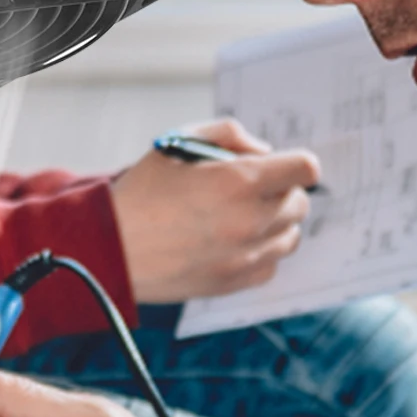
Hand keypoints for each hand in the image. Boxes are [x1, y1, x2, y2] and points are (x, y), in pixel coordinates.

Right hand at [110, 118, 319, 303]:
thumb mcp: (176, 143)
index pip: (306, 168)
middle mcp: (249, 220)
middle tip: (247, 190)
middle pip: (300, 202)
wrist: (110, 249)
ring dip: (274, 223)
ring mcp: (245, 256)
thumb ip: (227, 134)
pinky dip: (260, 252)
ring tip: (238, 217)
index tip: (281, 166)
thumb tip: (263, 152)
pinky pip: (272, 264)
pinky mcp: (236, 282)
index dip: (296, 163)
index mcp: (238, 181)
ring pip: (291, 236)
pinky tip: (231, 243)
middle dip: (280, 191)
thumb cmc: (141, 193)